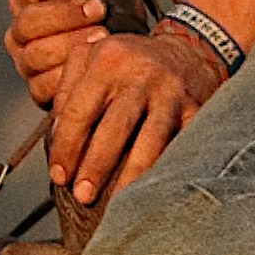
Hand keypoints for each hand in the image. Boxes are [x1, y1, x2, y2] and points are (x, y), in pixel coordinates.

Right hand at [4, 0, 120, 99]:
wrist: (127, 41)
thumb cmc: (113, 3)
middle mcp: (20, 30)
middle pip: (29, 21)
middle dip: (67, 15)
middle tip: (101, 10)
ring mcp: (26, 62)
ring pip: (35, 55)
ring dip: (71, 44)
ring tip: (103, 35)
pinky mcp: (38, 91)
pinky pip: (43, 87)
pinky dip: (69, 76)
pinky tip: (94, 64)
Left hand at [41, 23, 213, 216]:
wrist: (187, 51)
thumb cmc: (128, 64)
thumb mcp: (91, 58)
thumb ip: (67, 91)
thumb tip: (57, 138)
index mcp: (107, 60)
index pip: (79, 111)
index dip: (66, 147)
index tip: (59, 176)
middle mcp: (141, 74)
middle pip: (114, 128)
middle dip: (96, 166)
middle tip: (82, 196)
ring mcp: (171, 93)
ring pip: (151, 141)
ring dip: (132, 175)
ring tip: (118, 203)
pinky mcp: (197, 109)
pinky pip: (182, 144)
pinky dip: (168, 169)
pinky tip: (155, 190)